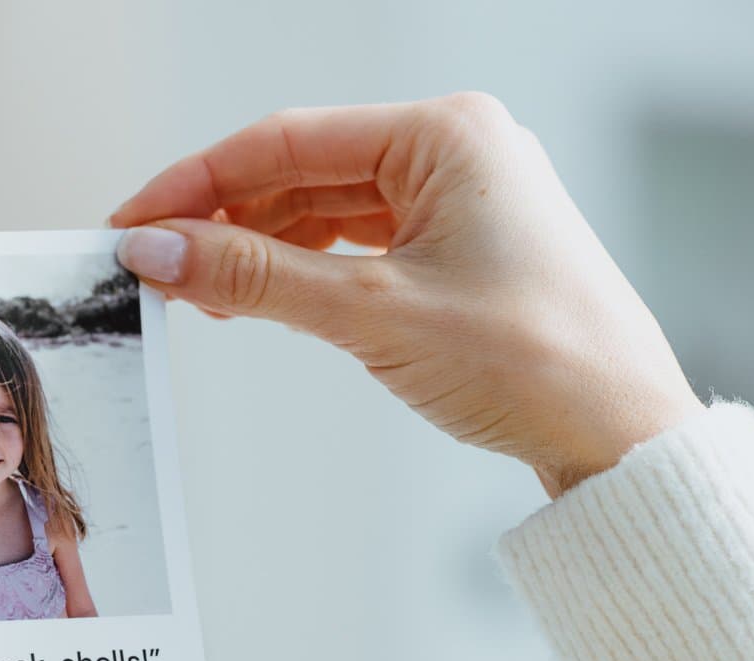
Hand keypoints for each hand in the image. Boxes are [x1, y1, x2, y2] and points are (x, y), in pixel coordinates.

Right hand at [110, 93, 701, 496]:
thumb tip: (160, 251)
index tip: (132, 224)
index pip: (285, 141)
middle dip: (221, 220)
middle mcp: (455, 150)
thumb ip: (256, 277)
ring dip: (256, 249)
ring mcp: (460, 198)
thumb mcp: (373, 315)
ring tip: (195, 294)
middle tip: (150, 267)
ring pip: (323, 209)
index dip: (196, 184)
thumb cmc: (534, 362)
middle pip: (300, 171)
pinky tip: (254, 298)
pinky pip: (356, 243)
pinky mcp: (460, 247)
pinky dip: (301, 270)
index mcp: (446, 134)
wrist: (621, 433)